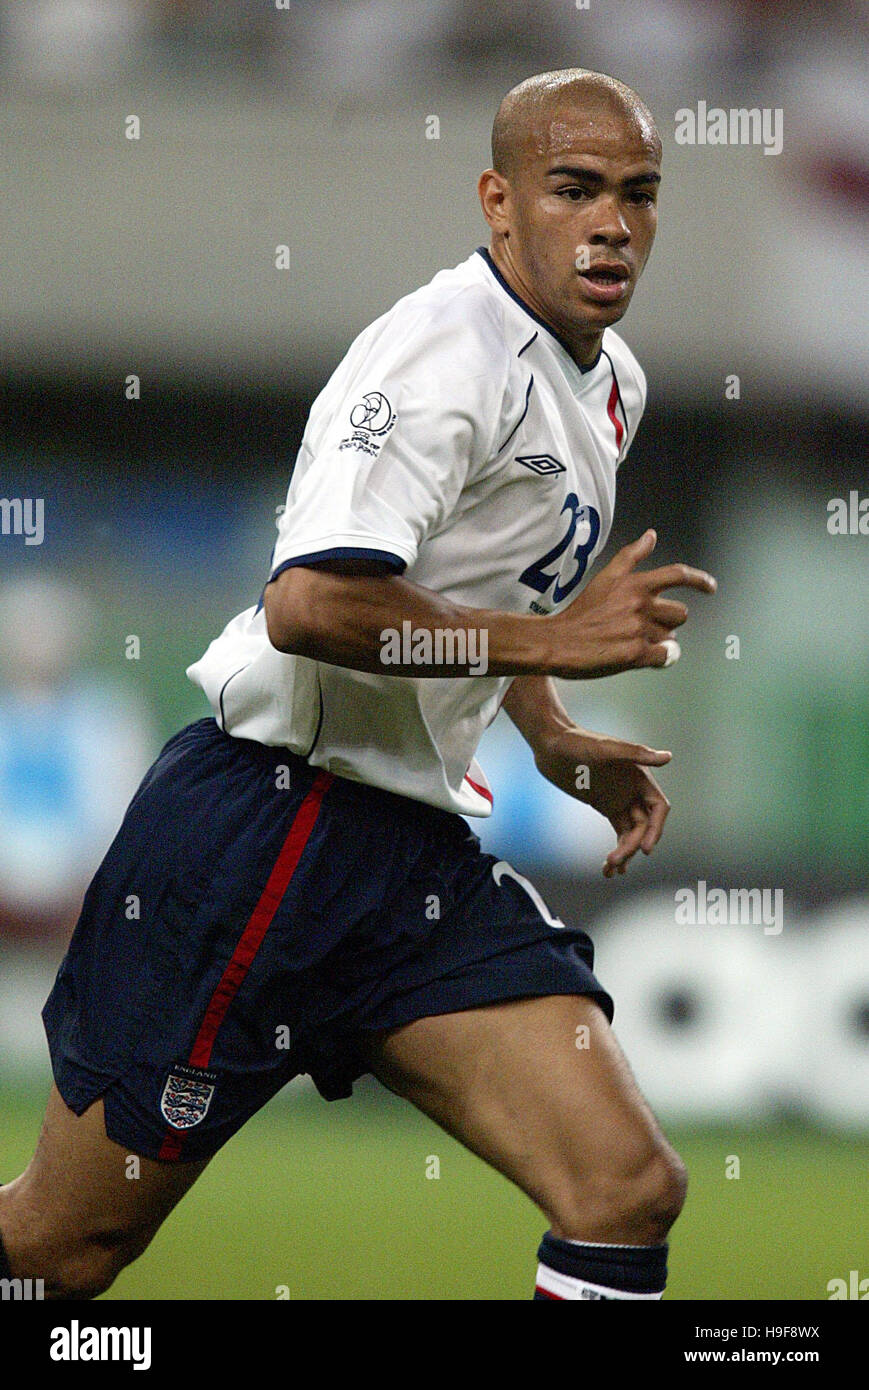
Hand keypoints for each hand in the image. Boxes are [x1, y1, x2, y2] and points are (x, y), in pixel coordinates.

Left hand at [532, 725, 671, 877]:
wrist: (550, 744)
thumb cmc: (577, 741)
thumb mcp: (605, 748)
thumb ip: (636, 753)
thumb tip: (668, 757)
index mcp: (639, 776)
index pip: (658, 807)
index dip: (655, 829)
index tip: (644, 849)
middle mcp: (633, 789)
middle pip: (643, 826)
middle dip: (632, 845)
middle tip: (615, 860)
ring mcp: (620, 799)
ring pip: (631, 832)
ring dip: (625, 852)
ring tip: (611, 870)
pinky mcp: (605, 805)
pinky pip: (618, 831)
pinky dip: (617, 847)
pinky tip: (609, 867)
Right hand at [548, 529, 715, 678]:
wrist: (558, 641)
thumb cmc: (581, 612)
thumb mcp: (606, 577)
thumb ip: (632, 556)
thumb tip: (651, 535)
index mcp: (635, 584)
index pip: (678, 575)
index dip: (700, 580)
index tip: (710, 587)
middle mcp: (640, 604)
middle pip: (680, 613)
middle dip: (668, 622)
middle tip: (647, 627)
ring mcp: (639, 629)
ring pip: (671, 637)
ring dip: (660, 642)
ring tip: (636, 641)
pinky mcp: (636, 652)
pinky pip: (666, 656)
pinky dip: (660, 659)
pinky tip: (644, 657)